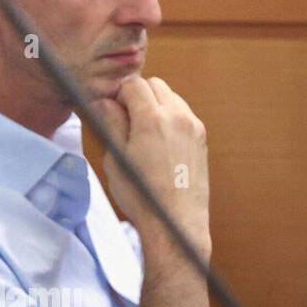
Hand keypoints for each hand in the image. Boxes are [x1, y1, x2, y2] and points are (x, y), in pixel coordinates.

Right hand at [92, 76, 210, 257]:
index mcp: (152, 120)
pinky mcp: (201, 138)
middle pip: (155, 84)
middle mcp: (177, 117)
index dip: (118, 93)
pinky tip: (158, 141)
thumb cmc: (141, 195)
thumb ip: (111, 123)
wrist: (175, 222)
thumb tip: (105, 101)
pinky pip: (183, 114)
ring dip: (155, 104)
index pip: (134, 84)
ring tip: (142, 130)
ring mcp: (194, 127)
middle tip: (125, 117)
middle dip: (138, 94)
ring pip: (171, 97)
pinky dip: (169, 116)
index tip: (111, 108)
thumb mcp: (116, 158)